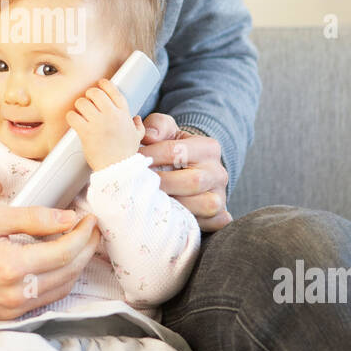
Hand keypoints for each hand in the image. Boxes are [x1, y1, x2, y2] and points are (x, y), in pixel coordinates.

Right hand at [0, 205, 102, 319]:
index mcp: (11, 266)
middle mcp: (15, 293)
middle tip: (91, 229)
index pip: (64, 251)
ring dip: (76, 265)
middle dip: (86, 248)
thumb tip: (67, 218)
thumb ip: (32, 218)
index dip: (83, 234)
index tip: (89, 218)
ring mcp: (12, 309)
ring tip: (80, 242)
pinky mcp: (8, 316)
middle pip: (69, 272)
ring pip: (62, 288)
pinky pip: (46, 299)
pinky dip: (60, 280)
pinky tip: (60, 262)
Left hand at [64, 77, 144, 171]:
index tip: (100, 83)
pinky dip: (71, 117)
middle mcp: (111, 115)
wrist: (117, 169)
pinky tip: (74, 122)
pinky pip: (73, 116)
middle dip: (89, 95)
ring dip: (79, 106)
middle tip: (87, 102)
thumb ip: (137, 126)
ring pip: (82, 102)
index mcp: (124, 114)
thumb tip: (136, 119)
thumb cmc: (125, 154)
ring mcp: (98, 122)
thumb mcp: (137, 138)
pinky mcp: (86, 132)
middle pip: (95, 93)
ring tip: (80, 113)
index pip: (113, 91)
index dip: (105, 84)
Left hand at [139, 112, 230, 231]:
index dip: (149, 156)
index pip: (177, 151)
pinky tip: (167, 220)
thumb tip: (149, 136)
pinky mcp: (220, 217)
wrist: (190, 171)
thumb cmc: (172, 149)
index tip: (129, 160)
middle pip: (192, 181)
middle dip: (161, 185)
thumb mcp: (166, 131)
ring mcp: (221, 196)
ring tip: (149, 203)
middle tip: (137, 186)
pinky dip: (190, 224)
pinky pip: (211, 224)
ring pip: (203, 206)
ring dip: (173, 207)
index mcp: (209, 147)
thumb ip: (157, 126)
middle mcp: (219, 172)